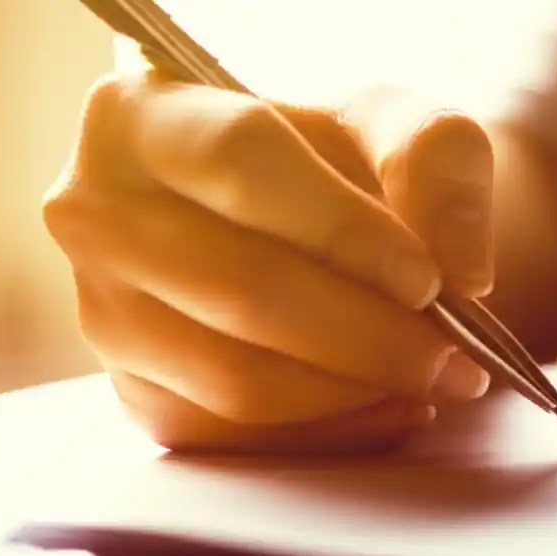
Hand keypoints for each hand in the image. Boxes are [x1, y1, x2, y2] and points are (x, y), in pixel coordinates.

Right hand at [44, 72, 495, 452]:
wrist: (297, 221)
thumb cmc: (338, 160)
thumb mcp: (396, 122)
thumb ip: (437, 159)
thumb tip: (461, 274)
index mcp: (141, 115)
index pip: (240, 166)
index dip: (343, 229)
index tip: (428, 281)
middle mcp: (95, 215)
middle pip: (242, 290)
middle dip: (370, 337)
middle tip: (458, 358)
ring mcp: (104, 315)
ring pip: (239, 380)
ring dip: (358, 393)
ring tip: (436, 379)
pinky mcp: (136, 394)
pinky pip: (237, 438)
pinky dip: (330, 433)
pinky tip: (391, 405)